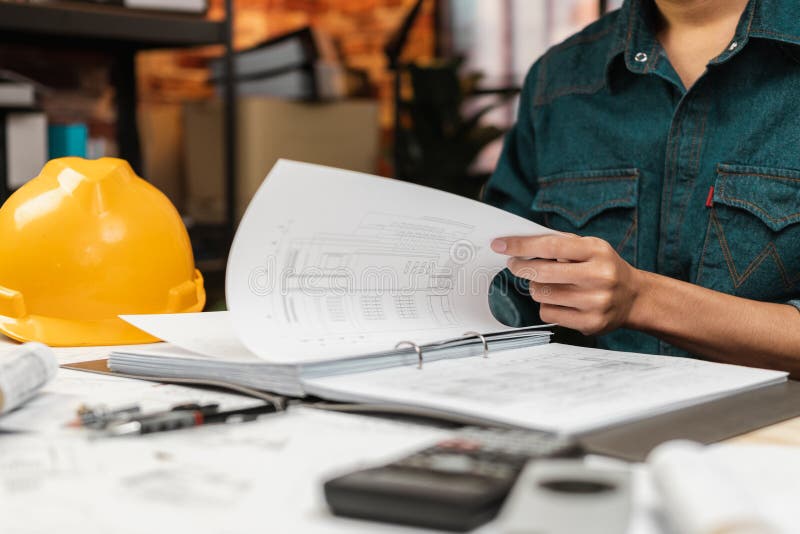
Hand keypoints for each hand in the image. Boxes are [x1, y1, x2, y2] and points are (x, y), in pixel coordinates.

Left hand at [491, 234, 642, 334]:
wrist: (633, 298)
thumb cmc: (603, 268)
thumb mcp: (590, 247)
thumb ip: (559, 244)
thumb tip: (520, 243)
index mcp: (597, 251)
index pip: (550, 246)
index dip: (521, 246)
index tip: (500, 245)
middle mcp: (598, 276)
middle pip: (542, 273)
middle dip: (521, 268)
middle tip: (514, 264)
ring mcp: (595, 302)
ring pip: (541, 295)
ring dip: (536, 288)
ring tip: (548, 284)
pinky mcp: (590, 323)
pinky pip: (548, 313)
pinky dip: (546, 306)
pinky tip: (560, 301)